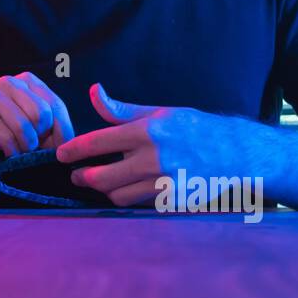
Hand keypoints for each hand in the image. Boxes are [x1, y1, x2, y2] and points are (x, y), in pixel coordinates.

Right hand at [0, 72, 74, 156]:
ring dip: (26, 146)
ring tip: (20, 151)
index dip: (62, 131)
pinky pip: (7, 136)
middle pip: (43, 115)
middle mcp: (13, 83)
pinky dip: (12, 150)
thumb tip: (66, 147)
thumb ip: (44, 126)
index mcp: (28, 81)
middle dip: (42, 139)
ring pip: (26, 126)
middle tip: (34, 150)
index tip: (59, 151)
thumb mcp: (22, 119)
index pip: (57, 106)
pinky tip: (8, 152)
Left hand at [55, 84, 240, 206]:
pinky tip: (126, 188)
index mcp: (147, 132)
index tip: (61, 154)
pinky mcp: (172, 202)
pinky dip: (128, 197)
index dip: (74, 150)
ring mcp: (164, 184)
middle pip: (103, 178)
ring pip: (118, 196)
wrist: (236, 154)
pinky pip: (138, 204)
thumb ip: (121, 110)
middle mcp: (153, 159)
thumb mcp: (158, 113)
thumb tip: (94, 93)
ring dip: (104, 190)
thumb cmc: (195, 129)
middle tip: (77, 174)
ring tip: (99, 182)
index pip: (98, 142)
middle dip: (83, 177)